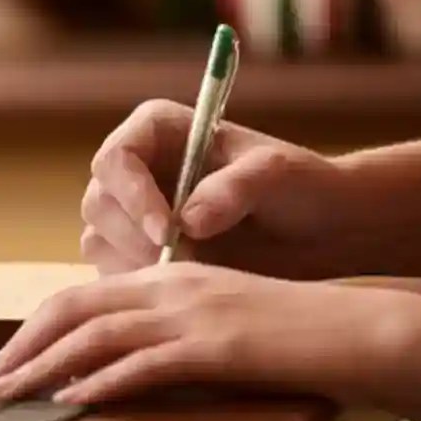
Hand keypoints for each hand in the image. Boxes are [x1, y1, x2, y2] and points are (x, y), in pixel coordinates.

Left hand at [0, 262, 419, 405]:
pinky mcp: (217, 346)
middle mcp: (168, 288)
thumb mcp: (213, 317)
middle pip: (72, 310)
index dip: (33, 330)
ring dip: (43, 368)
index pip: (78, 297)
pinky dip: (103, 382)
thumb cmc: (286, 332)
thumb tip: (112, 364)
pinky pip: (146, 364)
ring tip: (8, 397)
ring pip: (96, 336)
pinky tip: (72, 401)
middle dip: (21, 348)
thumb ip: (163, 330)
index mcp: (164, 278)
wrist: (356, 330)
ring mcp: (191, 314)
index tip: (4, 362)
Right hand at [81, 99, 343, 278]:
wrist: (320, 232)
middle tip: (184, 263)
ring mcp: (130, 213)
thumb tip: (189, 219)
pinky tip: (183, 290)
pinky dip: (140, 286)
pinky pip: (112, 273)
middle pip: (99, 203)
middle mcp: (135, 169)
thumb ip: (236, 187)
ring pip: (99, 241)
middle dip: (135, 238)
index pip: (116, 159)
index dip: (132, 196)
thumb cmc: (302, 186)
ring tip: (193, 274)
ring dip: (137, 264)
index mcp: (156, 131)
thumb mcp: (280, 174)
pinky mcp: (134, 253)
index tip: (168, 231)